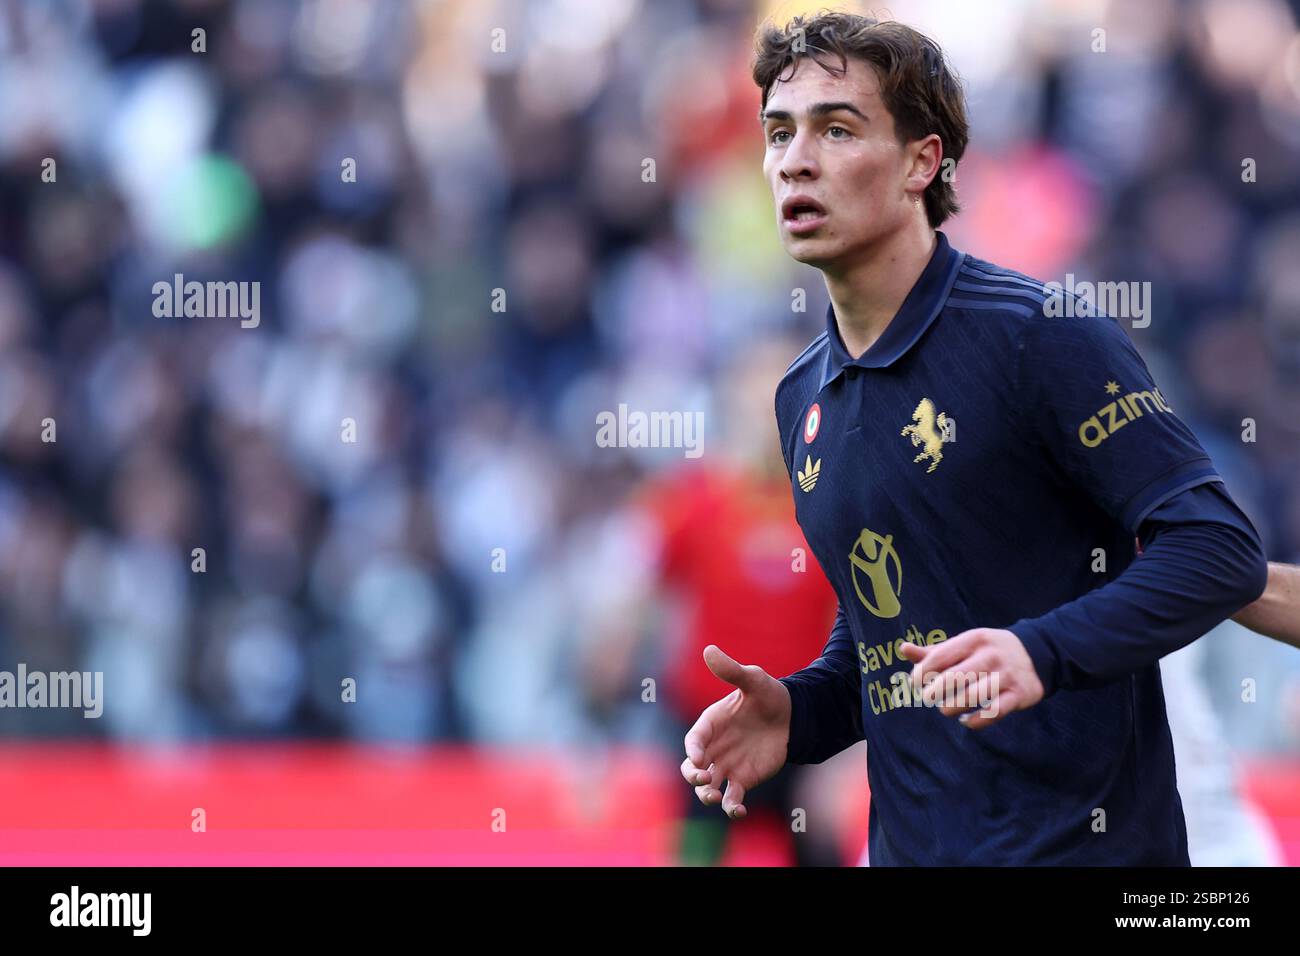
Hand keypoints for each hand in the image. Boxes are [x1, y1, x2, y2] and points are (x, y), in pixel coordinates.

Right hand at [680, 645, 791, 819]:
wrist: (795, 717)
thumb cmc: (770, 694)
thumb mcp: (752, 679)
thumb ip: (731, 671)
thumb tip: (709, 650)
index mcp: (711, 724)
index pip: (693, 740)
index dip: (693, 750)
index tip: (699, 759)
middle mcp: (714, 747)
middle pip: (692, 767)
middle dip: (692, 776)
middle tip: (703, 779)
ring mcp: (727, 765)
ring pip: (706, 786)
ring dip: (706, 794)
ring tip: (715, 797)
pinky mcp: (743, 780)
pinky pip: (731, 798)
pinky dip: (730, 807)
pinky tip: (737, 811)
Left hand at [897, 627, 1044, 728]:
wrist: (1040, 653)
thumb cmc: (989, 651)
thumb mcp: (965, 644)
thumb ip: (935, 651)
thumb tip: (903, 649)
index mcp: (973, 640)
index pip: (940, 656)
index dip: (922, 673)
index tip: (915, 683)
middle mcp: (990, 656)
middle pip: (954, 678)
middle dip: (934, 692)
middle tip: (926, 698)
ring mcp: (1006, 676)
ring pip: (971, 697)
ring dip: (951, 708)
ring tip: (946, 710)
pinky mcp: (1019, 695)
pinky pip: (992, 713)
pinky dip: (974, 721)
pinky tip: (965, 720)